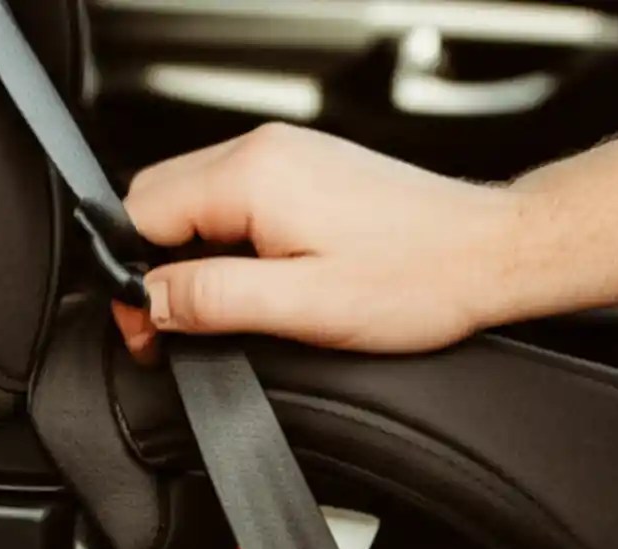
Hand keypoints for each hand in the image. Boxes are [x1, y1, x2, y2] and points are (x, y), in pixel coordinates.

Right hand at [112, 123, 523, 360]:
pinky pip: (229, 194)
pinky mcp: (302, 167)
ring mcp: (283, 153)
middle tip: (171, 325)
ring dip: (184, 252)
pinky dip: (218, 237)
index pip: (139, 213)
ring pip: (190, 196)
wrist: (488, 252)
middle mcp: (262, 150)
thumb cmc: (415, 277)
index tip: (147, 329)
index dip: (130, 278)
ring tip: (213, 304)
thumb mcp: (301, 306)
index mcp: (251, 176)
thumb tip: (148, 301)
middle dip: (149, 263)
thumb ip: (212, 299)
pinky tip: (246, 273)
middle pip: (156, 199)